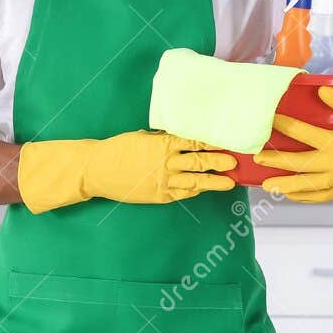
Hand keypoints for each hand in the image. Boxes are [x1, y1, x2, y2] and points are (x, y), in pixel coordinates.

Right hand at [18, 130, 236, 213]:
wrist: (98, 169)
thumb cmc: (119, 149)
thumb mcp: (143, 137)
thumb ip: (163, 138)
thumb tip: (182, 137)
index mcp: (163, 144)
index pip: (194, 141)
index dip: (213, 142)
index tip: (228, 140)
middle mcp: (166, 163)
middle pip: (199, 162)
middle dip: (219, 162)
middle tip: (234, 162)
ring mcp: (163, 181)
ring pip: (194, 182)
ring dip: (213, 181)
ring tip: (229, 182)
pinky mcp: (158, 195)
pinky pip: (181, 194)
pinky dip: (194, 191)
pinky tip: (204, 189)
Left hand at [254, 88, 332, 202]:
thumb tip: (322, 90)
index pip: (306, 135)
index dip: (286, 126)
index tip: (270, 120)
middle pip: (300, 165)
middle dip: (277, 162)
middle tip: (257, 158)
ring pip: (308, 187)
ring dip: (286, 186)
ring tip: (267, 185)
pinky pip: (321, 197)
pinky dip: (305, 197)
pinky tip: (291, 195)